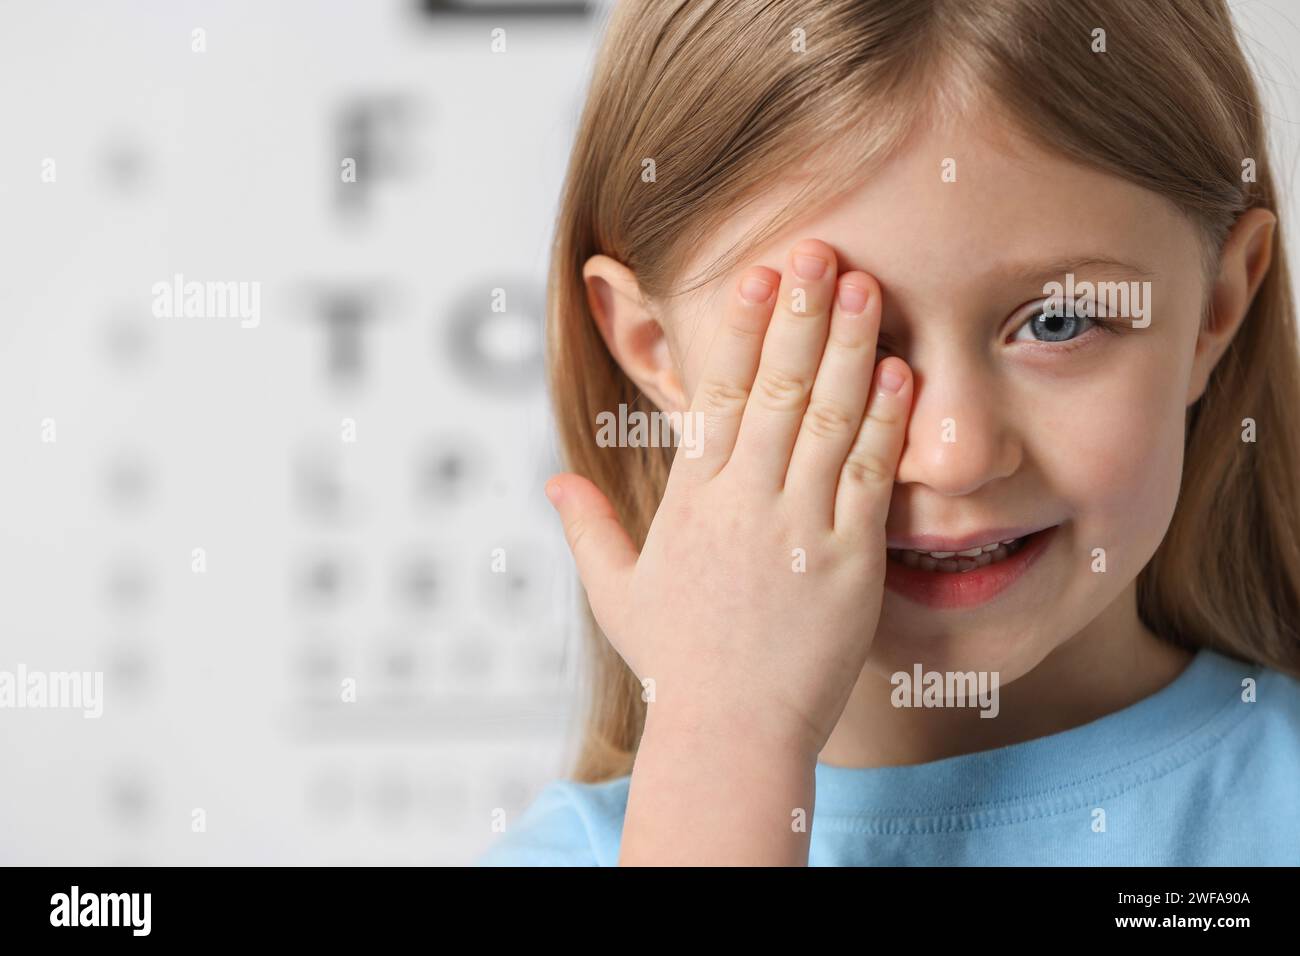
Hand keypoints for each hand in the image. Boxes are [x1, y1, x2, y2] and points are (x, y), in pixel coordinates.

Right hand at [546, 238, 913, 759]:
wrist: (729, 734)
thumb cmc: (676, 665)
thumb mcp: (618, 594)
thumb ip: (589, 530)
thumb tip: (554, 484)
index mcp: (691, 501)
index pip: (718, 396)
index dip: (742, 330)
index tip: (759, 276)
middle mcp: (743, 502)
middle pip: (777, 389)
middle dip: (801, 313)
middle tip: (821, 250)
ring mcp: (797, 529)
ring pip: (827, 419)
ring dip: (849, 348)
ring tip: (867, 287)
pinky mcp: (848, 562)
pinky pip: (869, 477)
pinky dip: (886, 421)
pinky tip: (900, 371)